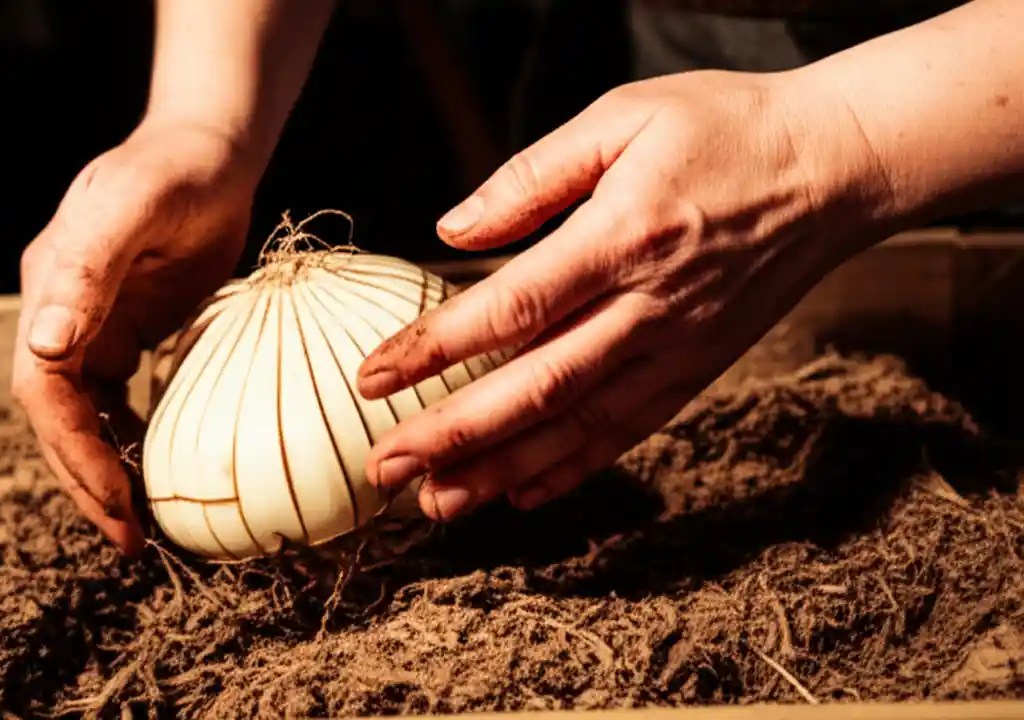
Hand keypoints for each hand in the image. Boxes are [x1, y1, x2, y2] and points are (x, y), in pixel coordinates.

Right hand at [12, 121, 258, 555]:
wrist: (207, 150)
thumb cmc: (177, 168)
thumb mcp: (134, 205)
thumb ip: (89, 270)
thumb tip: (44, 346)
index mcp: (50, 290)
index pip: (44, 391)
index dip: (74, 452)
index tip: (118, 500)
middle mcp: (60, 314)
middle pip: (56, 417)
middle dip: (85, 481)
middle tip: (128, 540)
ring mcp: (89, 324)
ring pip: (81, 417)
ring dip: (102, 470)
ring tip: (137, 524)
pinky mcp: (124, 330)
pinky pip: (112, 400)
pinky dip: (125, 439)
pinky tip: (149, 471)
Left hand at [356, 69, 893, 519]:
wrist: (837, 167)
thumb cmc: (725, 128)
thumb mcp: (624, 115)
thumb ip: (532, 176)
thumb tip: (453, 228)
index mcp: (623, 236)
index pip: (511, 307)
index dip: (435, 349)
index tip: (371, 378)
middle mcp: (651, 306)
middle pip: (537, 386)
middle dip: (453, 433)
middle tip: (384, 469)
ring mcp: (678, 347)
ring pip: (578, 426)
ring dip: (501, 470)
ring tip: (435, 503)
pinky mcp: (698, 369)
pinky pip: (628, 430)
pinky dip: (572, 468)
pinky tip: (520, 493)